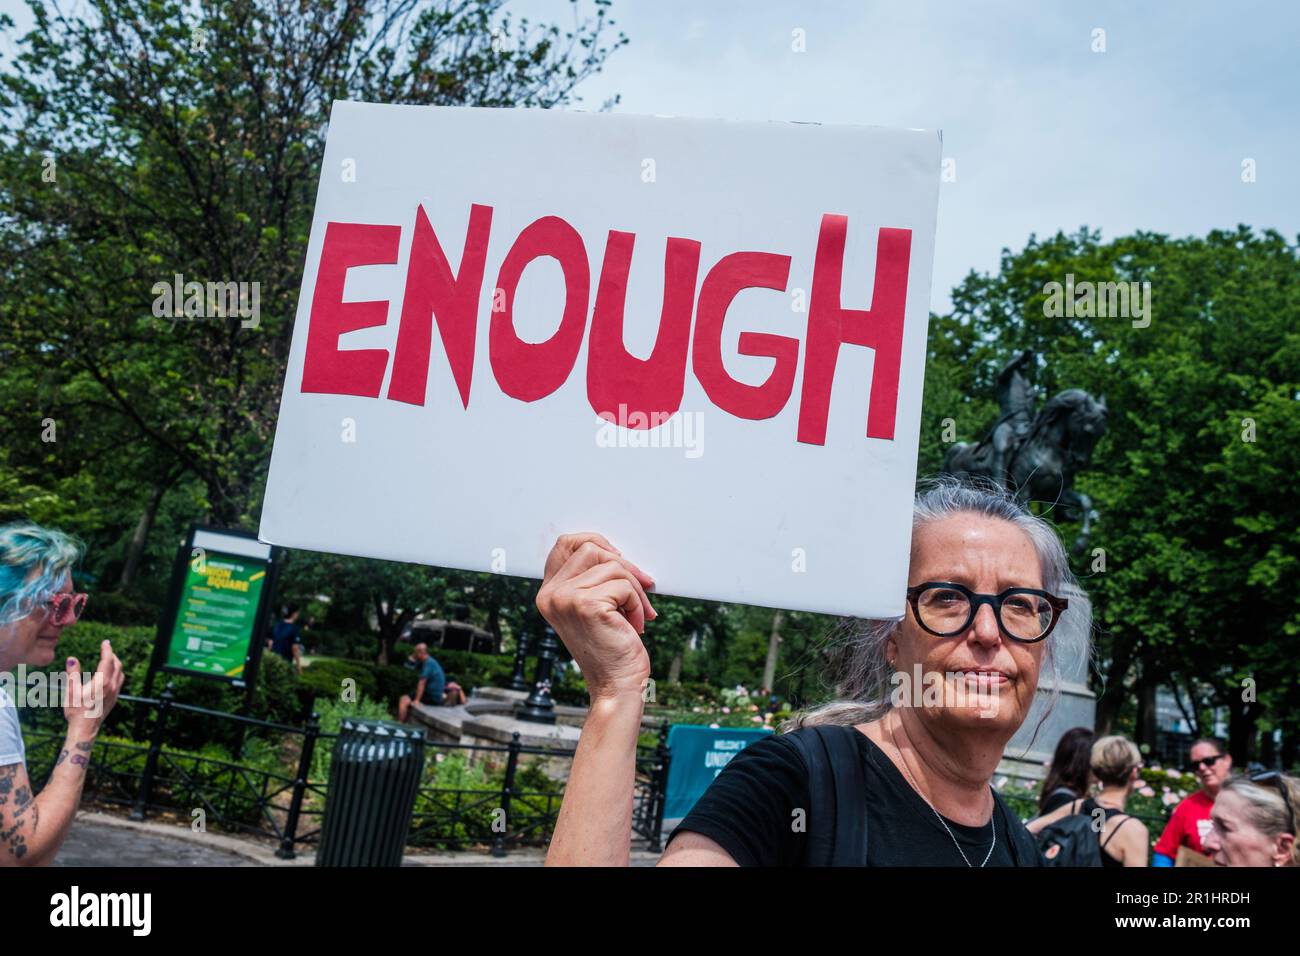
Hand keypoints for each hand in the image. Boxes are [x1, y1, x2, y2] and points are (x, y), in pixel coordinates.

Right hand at [63, 640, 124, 739]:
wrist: (85, 729)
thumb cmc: (76, 711)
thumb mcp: (71, 691)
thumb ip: (72, 674)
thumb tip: (72, 658)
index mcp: (102, 682)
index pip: (107, 660)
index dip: (107, 649)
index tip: (105, 642)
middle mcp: (112, 686)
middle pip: (117, 665)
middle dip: (112, 655)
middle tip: (106, 648)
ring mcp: (115, 693)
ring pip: (121, 673)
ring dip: (116, 664)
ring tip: (108, 659)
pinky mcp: (115, 699)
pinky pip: (120, 681)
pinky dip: (117, 673)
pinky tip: (110, 674)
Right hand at [536, 533, 656, 701]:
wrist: (616, 686)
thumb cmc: (610, 648)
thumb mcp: (595, 606)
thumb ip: (593, 579)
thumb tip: (618, 552)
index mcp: (548, 593)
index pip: (565, 543)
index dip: (596, 542)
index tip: (618, 558)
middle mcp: (550, 595)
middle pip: (592, 549)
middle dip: (624, 567)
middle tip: (641, 588)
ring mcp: (565, 599)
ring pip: (613, 565)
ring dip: (634, 589)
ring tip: (635, 614)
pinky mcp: (586, 606)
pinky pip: (624, 585)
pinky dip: (637, 604)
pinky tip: (634, 625)